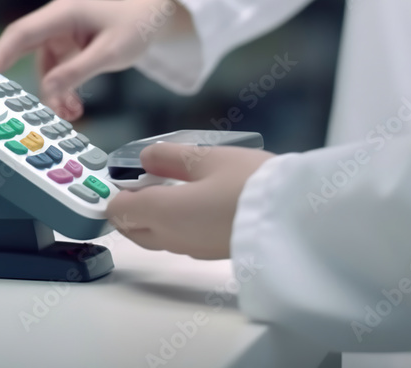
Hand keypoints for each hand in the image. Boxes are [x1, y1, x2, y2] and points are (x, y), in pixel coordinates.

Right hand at [0, 0, 191, 119]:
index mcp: (62, 14)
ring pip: (42, 68)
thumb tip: (47, 90)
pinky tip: (74, 108)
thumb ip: (78, 71)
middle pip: (21, 49)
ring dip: (51, 93)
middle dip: (14, 79)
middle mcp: (55, 22)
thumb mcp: (110, 53)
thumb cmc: (134, 29)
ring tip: (68, 114)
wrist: (151, 22)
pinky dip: (62, 91)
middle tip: (2, 103)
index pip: (20, 34)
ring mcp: (59, 35)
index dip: (0, 55)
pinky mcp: (66, 48)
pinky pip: (55, 73)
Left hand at [106, 143, 275, 259]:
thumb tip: (145, 158)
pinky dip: (176, 222)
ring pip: (154, 236)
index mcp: (160, 212)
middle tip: (149, 177)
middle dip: (131, 205)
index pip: (117, 210)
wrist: (294, 220)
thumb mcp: (207, 157)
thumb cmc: (249, 183)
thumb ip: (170, 157)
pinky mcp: (210, 254)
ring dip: (154, 214)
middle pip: (131, 228)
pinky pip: (179, 239)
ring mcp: (190, 249)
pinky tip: (197, 201)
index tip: (129, 171)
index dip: (117, 190)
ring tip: (176, 184)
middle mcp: (169, 237)